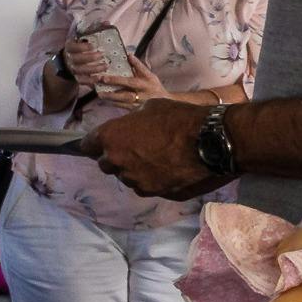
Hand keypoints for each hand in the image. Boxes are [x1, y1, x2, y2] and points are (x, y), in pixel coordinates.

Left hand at [87, 59, 169, 107]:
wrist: (165, 103)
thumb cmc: (154, 87)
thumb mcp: (150, 75)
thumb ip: (139, 66)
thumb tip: (129, 55)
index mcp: (145, 85)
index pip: (129, 82)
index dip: (116, 80)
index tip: (104, 78)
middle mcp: (141, 96)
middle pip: (125, 95)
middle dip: (111, 93)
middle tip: (99, 91)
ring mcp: (139, 105)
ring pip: (123, 103)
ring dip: (110, 99)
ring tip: (100, 95)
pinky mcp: (136, 111)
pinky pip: (123, 109)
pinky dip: (114, 105)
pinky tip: (105, 102)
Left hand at [93, 102, 214, 198]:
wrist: (214, 142)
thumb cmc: (181, 119)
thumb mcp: (152, 107)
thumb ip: (135, 121)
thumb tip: (135, 127)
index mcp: (111, 138)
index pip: (87, 145)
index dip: (95, 143)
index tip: (103, 142)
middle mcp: (118, 163)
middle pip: (106, 165)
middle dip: (118, 158)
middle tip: (138, 149)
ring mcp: (137, 182)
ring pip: (130, 178)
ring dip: (138, 170)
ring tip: (160, 159)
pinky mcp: (157, 194)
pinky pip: (150, 187)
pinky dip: (156, 180)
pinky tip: (173, 169)